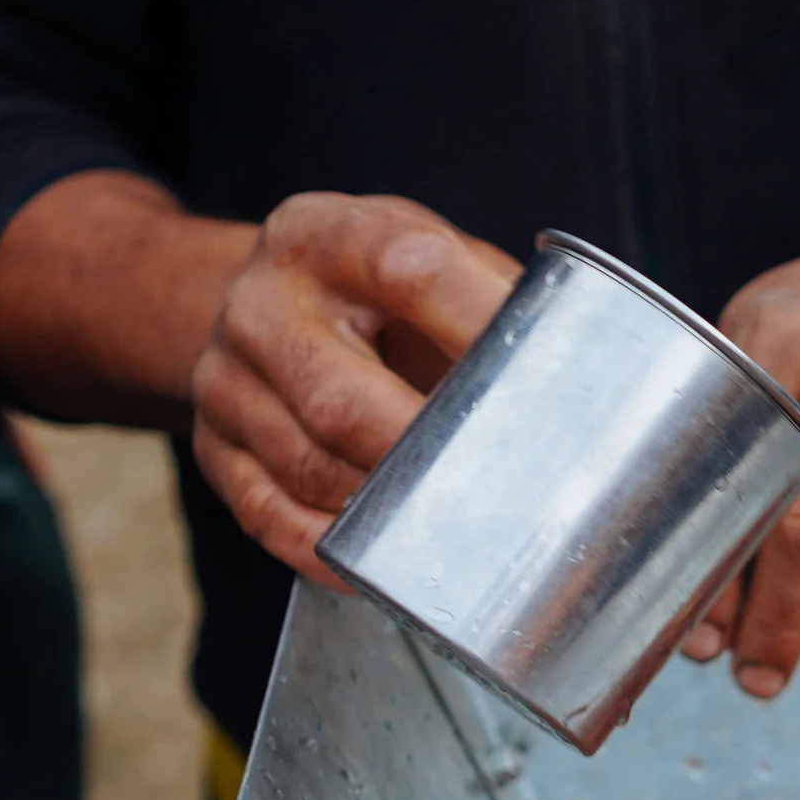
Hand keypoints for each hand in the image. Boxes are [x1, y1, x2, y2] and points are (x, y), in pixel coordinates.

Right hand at [190, 192, 520, 586]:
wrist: (266, 297)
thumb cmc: (378, 289)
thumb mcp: (429, 253)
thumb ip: (494, 298)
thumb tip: (585, 366)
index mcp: (325, 235)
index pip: (407, 269)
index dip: (477, 325)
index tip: (543, 371)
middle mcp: (260, 304)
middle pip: (341, 399)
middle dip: (427, 453)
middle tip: (502, 481)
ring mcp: (225, 380)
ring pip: (311, 469)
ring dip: (389, 510)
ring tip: (458, 524)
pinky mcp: (214, 448)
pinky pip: (270, 516)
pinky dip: (333, 550)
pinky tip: (384, 563)